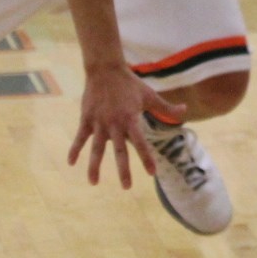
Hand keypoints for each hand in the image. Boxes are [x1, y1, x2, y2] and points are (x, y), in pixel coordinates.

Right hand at [67, 63, 184, 190]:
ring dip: (94, 166)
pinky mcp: (86, 119)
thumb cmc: (130, 84)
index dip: (146, 157)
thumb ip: (165, 108)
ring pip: (97, 148)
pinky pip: (80, 137)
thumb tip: (185, 110)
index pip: (141, 142)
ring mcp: (99, 122)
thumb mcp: (149, 95)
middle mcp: (115, 123)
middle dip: (123, 170)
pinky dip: (74, 150)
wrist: (105, 69)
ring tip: (93, 183)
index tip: (151, 173)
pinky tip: (71, 163)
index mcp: (131, 119)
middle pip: (120, 151)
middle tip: (127, 187)